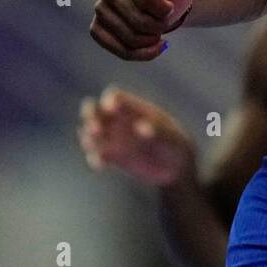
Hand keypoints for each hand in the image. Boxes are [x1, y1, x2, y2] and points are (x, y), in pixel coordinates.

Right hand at [77, 87, 195, 186]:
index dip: (109, 100)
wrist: (176, 170)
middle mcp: (121, 120)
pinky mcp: (112, 156)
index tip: (112, 110)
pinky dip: (94, 157)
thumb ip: (159, 131)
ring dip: (88, 138)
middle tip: (96, 130)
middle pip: (94, 109)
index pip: (114, 96)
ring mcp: (115, 138)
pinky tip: (101, 165)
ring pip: (89, 131)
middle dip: (90, 116)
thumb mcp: (172, 138)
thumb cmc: (178, 147)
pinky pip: (95, 153)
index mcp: (136, 108)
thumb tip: (141, 127)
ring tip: (100, 150)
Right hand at [90, 0, 199, 59]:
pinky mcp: (97, 28)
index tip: (171, 8)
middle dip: (159, 26)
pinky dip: (141, 54)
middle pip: (137, 21)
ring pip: (129, 38)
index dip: (163, 10)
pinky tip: (156, 47)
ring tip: (160, 32)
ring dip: (152, 41)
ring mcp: (101, 9)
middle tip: (167, 22)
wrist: (159, 1)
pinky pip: (117, 49)